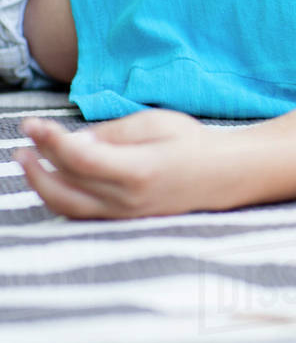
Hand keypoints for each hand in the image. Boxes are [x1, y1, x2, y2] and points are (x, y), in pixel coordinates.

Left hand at [15, 108, 223, 219]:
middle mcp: (129, 199)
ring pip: (67, 206)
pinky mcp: (124, 220)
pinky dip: (58, 198)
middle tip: (24, 139)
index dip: (50, 141)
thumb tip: (75, 143)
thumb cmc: (192, 143)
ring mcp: (125, 214)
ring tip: (27, 161)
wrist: (224, 174)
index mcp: (140, 170)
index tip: (34, 124)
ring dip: (40, 184)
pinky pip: (80, 213)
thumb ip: (113, 133)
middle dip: (37, 162)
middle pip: (67, 183)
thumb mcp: (156, 123)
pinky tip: (51, 179)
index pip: (80, 158)